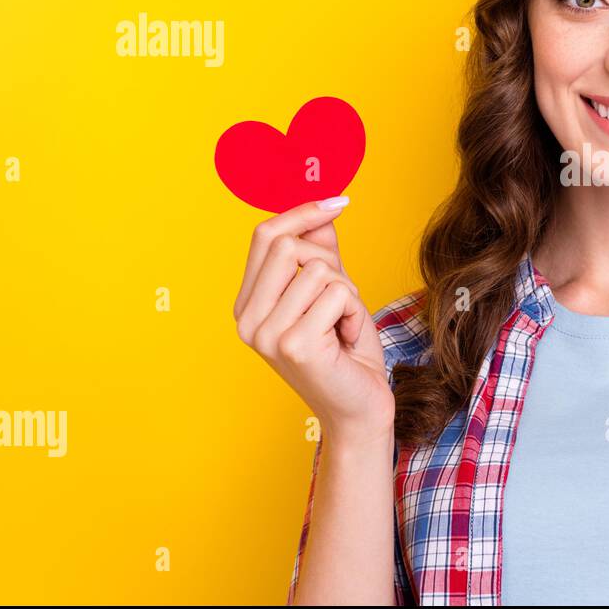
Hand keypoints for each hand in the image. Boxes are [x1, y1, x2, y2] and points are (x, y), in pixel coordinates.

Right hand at [233, 198, 392, 443]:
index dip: (303, 212)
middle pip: (289, 246)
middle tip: (341, 301)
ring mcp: (267, 334)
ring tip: (342, 326)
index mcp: (248, 305)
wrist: (360, 408)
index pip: (265, 236)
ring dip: (347, 294)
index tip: (340, 201)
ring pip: (319, 270)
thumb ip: (321, 252)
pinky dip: (354, 312)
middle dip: (331, 264)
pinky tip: (347, 340)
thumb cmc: (346, 352)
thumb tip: (323, 207)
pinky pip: (337, 294)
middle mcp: (248, 320)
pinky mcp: (295, 345)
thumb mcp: (333, 292)